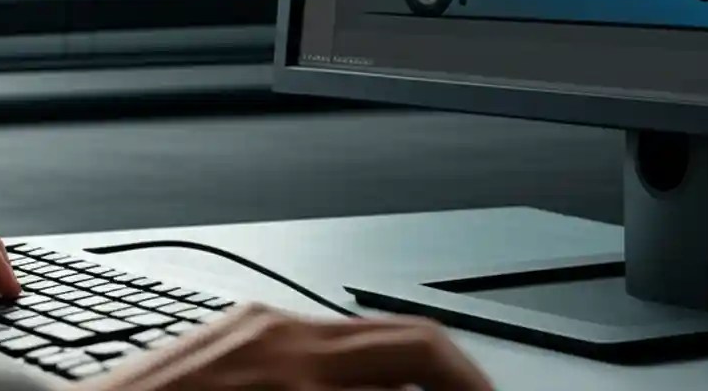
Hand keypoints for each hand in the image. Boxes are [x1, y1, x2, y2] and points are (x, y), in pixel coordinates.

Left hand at [85, 303, 493, 390]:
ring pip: (364, 335)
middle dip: (453, 375)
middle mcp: (282, 336)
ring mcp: (257, 322)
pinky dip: (349, 369)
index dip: (470, 384)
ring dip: (401, 373)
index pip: (422, 359)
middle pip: (408, 336)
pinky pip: (316, 337)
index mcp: (300, 379)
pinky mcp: (236, 323)